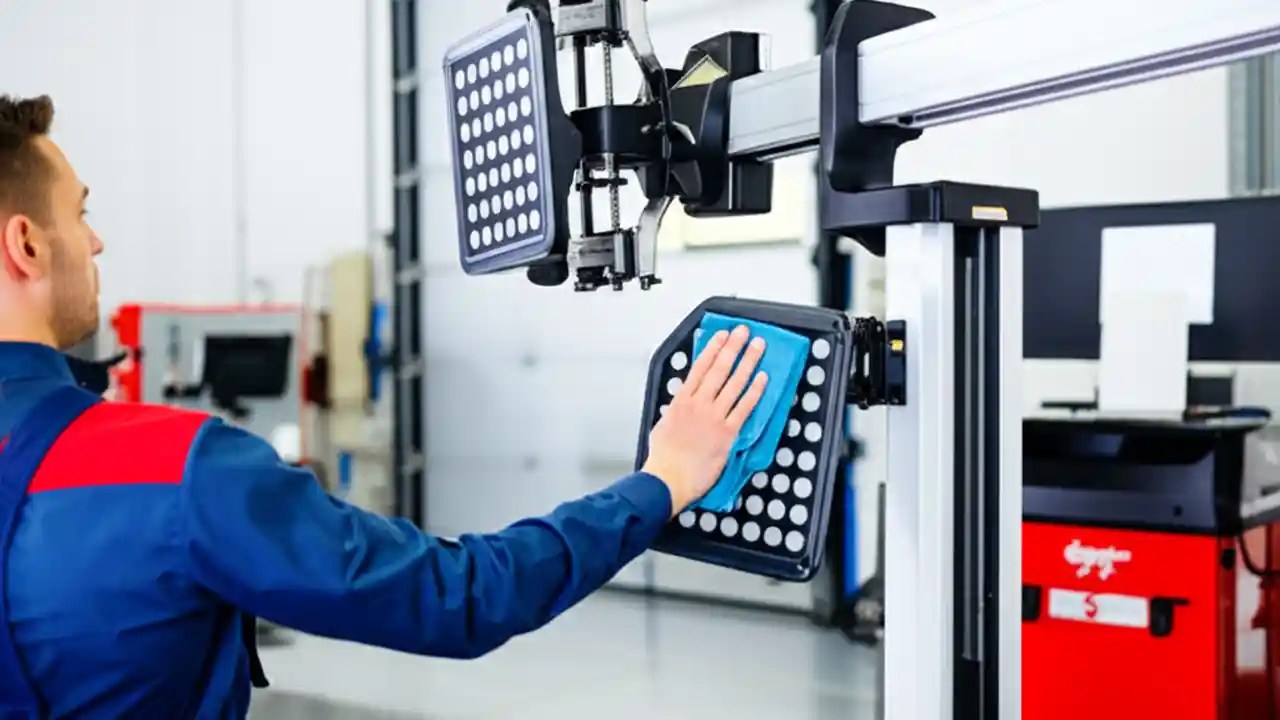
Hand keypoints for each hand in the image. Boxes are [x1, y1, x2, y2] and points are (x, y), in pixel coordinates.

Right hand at [642, 325, 768, 516]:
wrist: (669, 478)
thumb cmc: (664, 458)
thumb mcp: (663, 425)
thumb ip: (676, 411)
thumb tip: (681, 405)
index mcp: (681, 401)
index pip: (700, 367)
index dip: (713, 348)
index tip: (723, 335)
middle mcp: (699, 404)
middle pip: (719, 369)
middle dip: (733, 347)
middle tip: (744, 332)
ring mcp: (714, 417)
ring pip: (734, 383)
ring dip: (747, 362)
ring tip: (757, 347)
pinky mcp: (727, 432)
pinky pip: (745, 407)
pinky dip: (755, 391)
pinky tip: (763, 378)